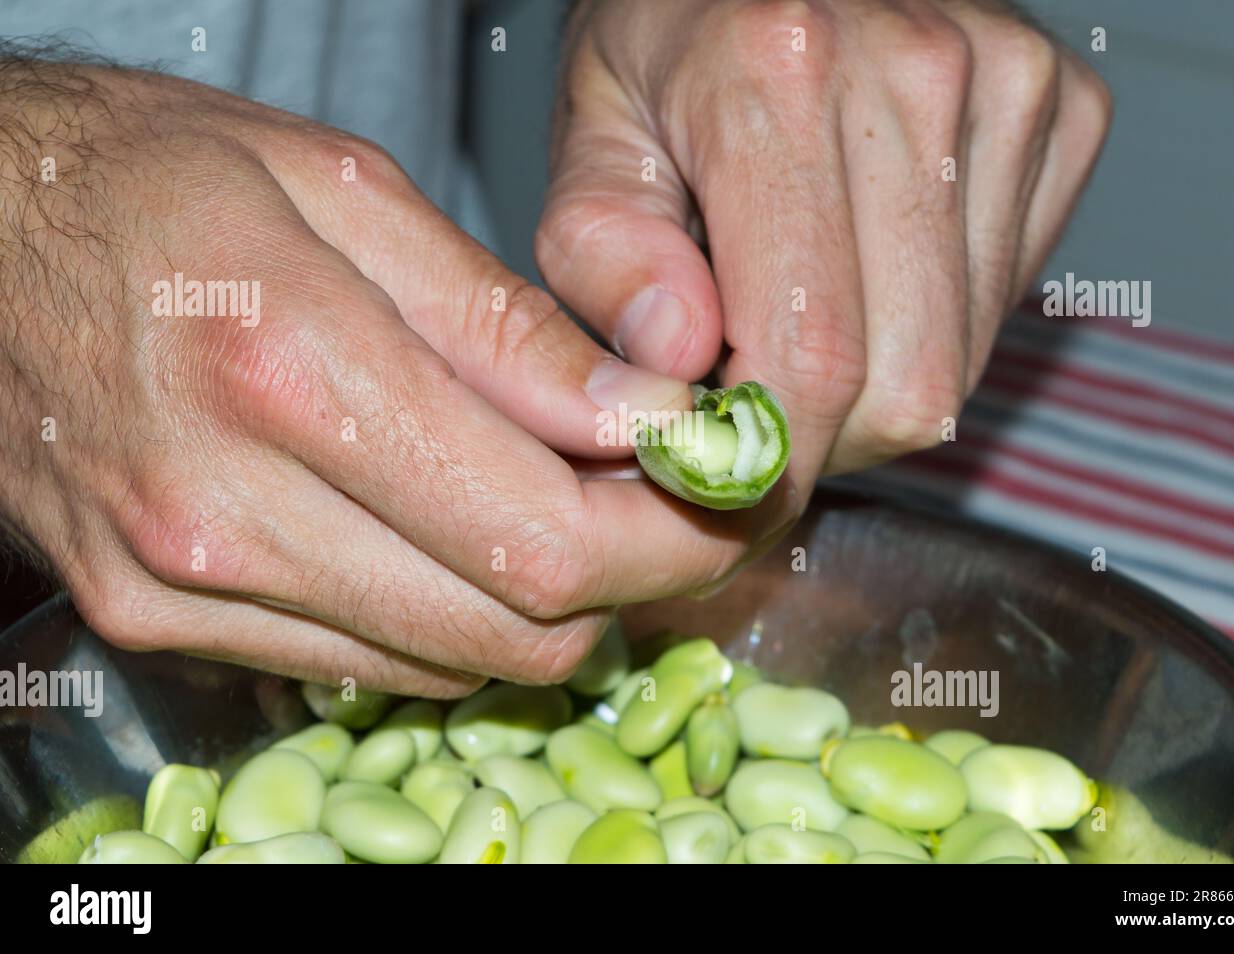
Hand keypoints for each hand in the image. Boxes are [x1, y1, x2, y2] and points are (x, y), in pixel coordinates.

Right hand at [0, 59, 754, 693]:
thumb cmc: (151, 181)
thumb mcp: (343, 190)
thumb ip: (503, 324)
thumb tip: (643, 419)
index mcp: (292, 367)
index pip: (547, 535)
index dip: (669, 537)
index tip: (716, 495)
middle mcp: (226, 506)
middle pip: (515, 624)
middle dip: (626, 580)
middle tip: (656, 502)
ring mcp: (181, 581)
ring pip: (450, 662)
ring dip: (538, 602)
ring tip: (551, 502)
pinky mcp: (155, 619)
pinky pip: (360, 668)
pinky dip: (443, 617)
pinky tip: (448, 534)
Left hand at [540, 0, 1111, 525]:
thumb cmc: (672, 52)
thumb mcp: (593, 143)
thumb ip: (606, 258)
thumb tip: (680, 363)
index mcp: (776, 71)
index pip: (813, 352)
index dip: (777, 455)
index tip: (736, 479)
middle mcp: (915, 67)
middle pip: (914, 380)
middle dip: (833, 436)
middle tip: (766, 401)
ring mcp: (1007, 83)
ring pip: (968, 357)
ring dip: (885, 384)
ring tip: (813, 323)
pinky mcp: (1065, 107)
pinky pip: (1011, 299)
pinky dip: (941, 323)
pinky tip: (877, 268)